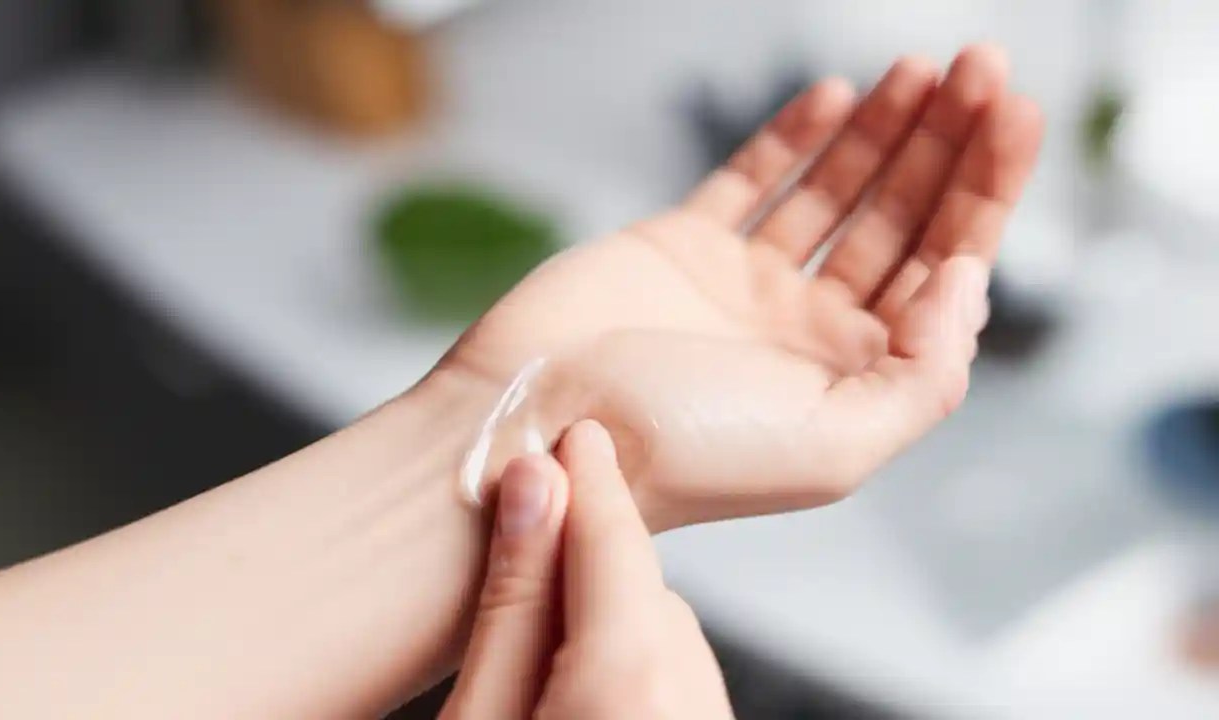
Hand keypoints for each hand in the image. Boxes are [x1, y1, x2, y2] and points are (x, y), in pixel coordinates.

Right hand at [440, 421, 732, 719]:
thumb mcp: (478, 718)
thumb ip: (511, 609)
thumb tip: (534, 490)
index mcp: (629, 681)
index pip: (614, 541)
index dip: (590, 483)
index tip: (577, 439)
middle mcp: (692, 704)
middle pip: (644, 595)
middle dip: (587, 576)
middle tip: (524, 563)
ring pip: (668, 644)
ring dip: (615, 636)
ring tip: (536, 669)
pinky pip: (681, 692)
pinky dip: (638, 685)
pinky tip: (578, 710)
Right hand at [441, 45, 1042, 527]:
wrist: (536, 424)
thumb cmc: (675, 454)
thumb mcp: (833, 447)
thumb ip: (924, 375)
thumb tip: (967, 283)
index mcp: (849, 378)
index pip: (944, 271)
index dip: (987, 193)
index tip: (1015, 116)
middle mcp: (804, 330)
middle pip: (901, 220)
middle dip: (948, 144)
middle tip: (984, 67)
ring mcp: (742, 283)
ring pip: (835, 192)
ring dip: (884, 129)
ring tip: (926, 69)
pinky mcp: (679, 245)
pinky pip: (750, 180)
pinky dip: (793, 138)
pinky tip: (836, 96)